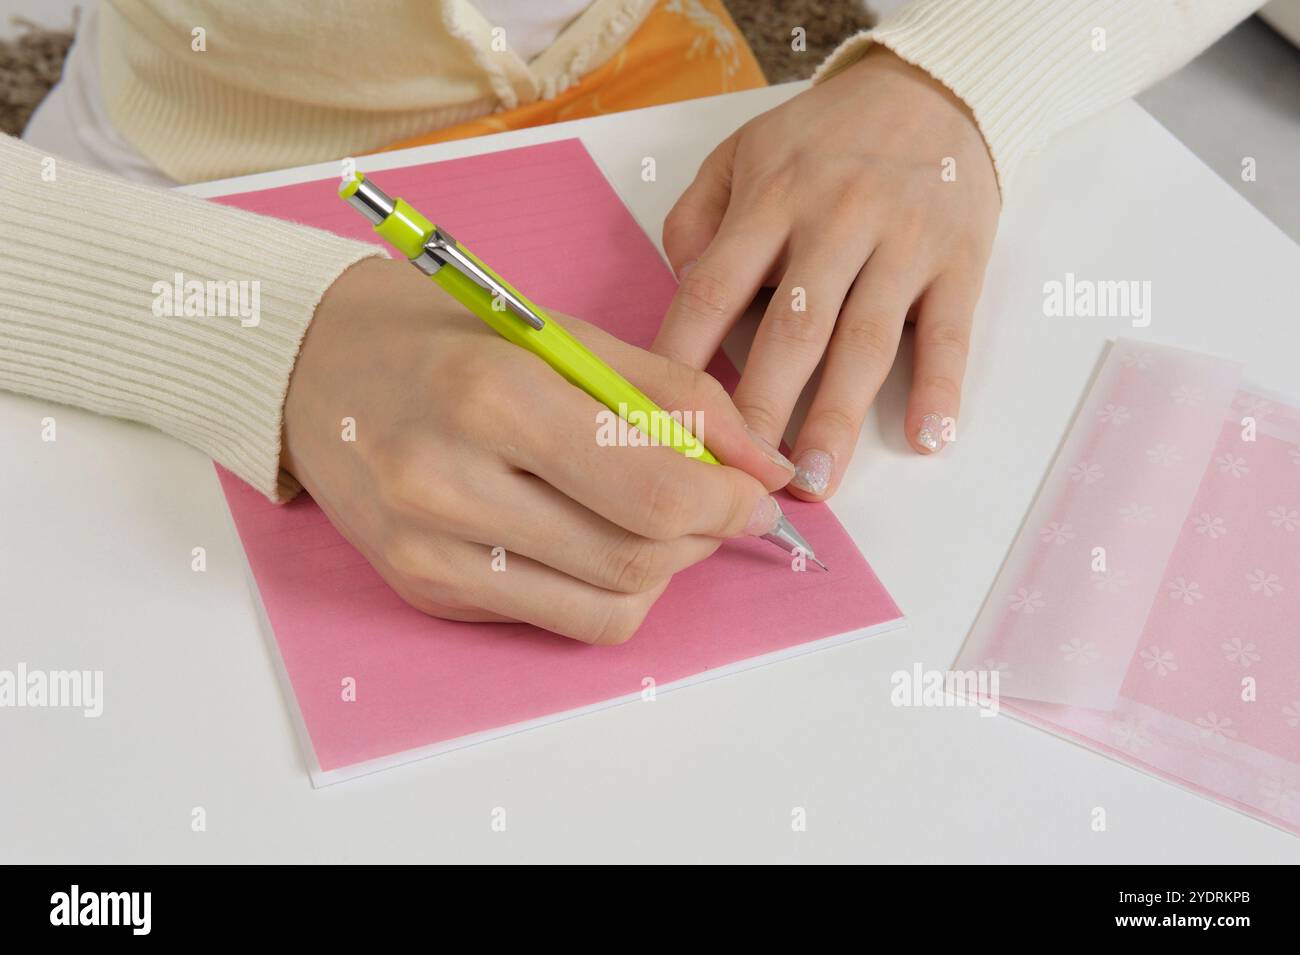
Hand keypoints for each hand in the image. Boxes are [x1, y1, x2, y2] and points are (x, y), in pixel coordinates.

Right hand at [281, 258, 794, 643]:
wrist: (309, 366)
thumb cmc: (439, 334)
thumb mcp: (561, 332)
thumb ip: (672, 393)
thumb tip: (761, 461)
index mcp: (493, 397)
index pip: (653, 492)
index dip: (730, 501)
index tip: (754, 488)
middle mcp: (449, 484)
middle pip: (637, 559)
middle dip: (707, 536)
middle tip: (720, 502)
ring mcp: (428, 551)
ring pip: (606, 606)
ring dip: (665, 570)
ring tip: (662, 519)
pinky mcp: (423, 590)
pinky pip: (557, 619)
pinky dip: (607, 591)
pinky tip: (601, 541)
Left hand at [654, 47, 999, 498]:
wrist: (935, 90)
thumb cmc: (824, 138)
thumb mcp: (741, 152)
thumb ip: (697, 220)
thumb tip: (680, 289)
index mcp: (770, 200)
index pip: (713, 288)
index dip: (683, 357)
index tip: (665, 420)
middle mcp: (835, 222)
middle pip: (792, 330)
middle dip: (762, 409)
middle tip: (742, 478)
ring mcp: (902, 243)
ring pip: (865, 341)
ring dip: (839, 417)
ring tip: (816, 480)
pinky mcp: (959, 260)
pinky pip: (951, 331)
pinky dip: (943, 386)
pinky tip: (930, 436)